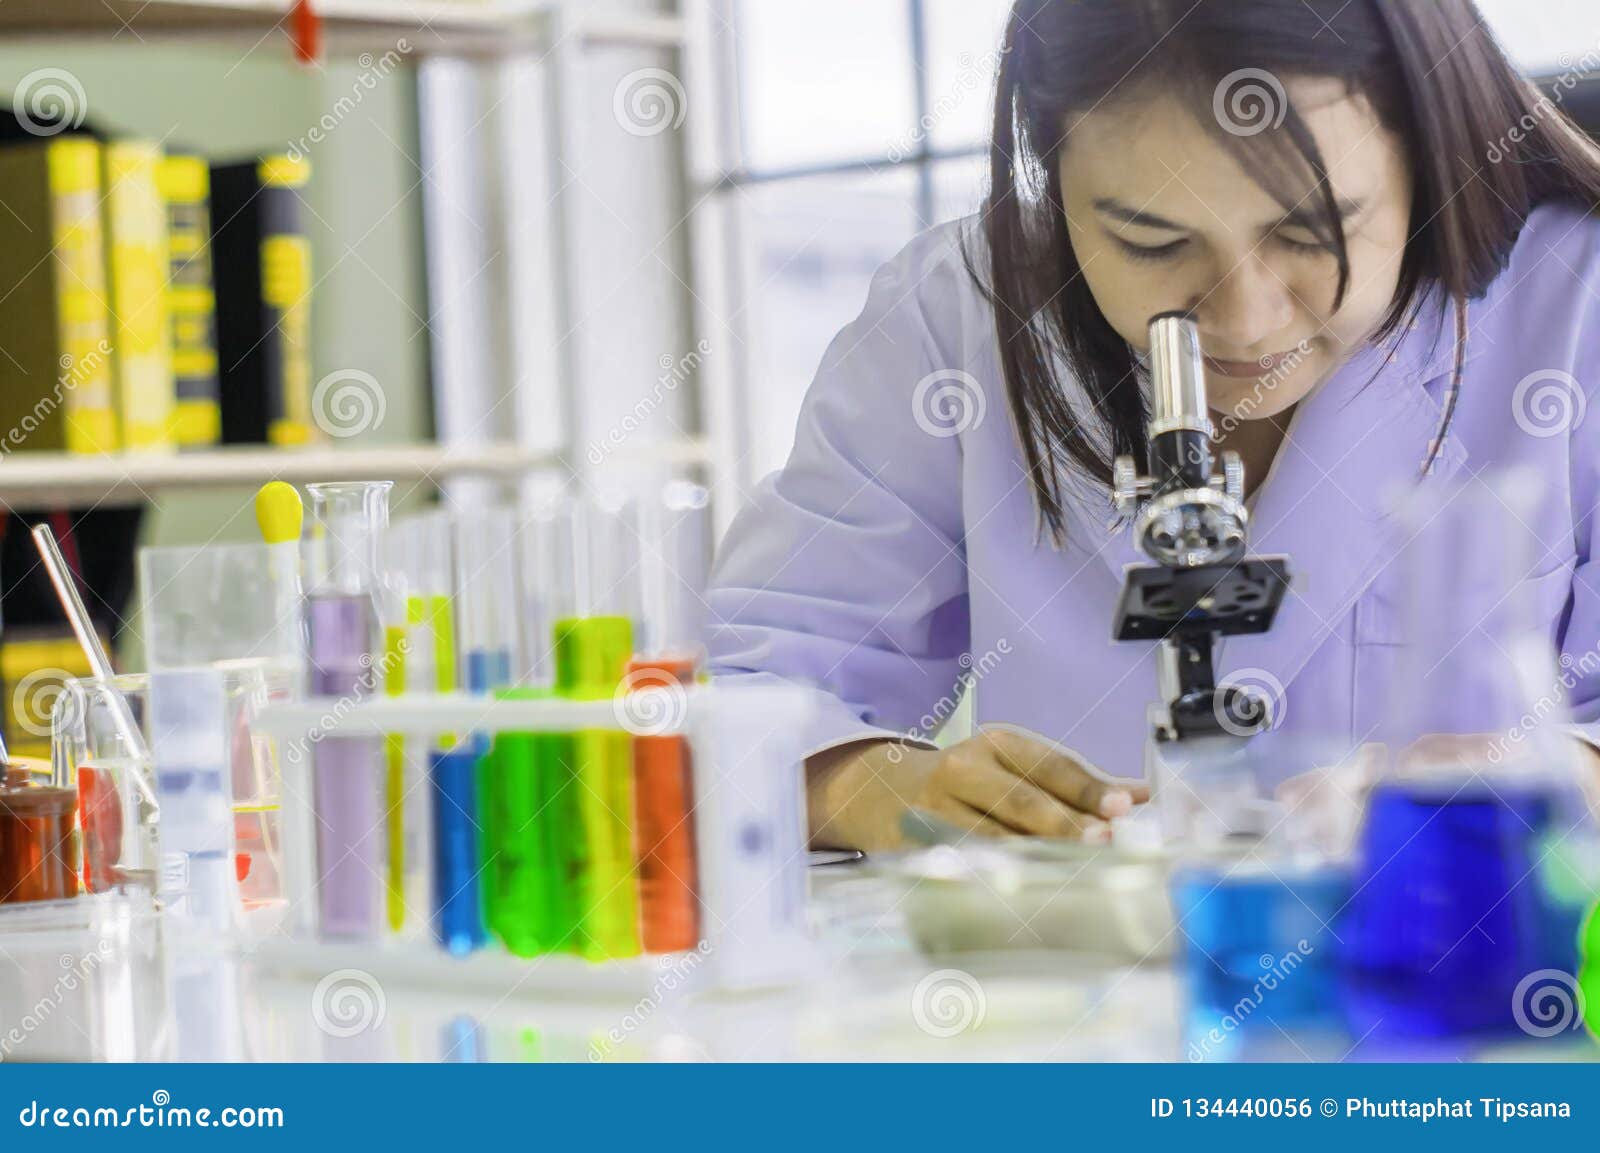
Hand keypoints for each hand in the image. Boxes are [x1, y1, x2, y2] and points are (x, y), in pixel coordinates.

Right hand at [806, 728, 1147, 851]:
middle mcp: (963, 770)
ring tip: (1074, 871)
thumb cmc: (971, 783)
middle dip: (1064, 824)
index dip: (1087, 788)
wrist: (884, 791)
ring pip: (993, 837)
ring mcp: (936, 809)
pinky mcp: (916, 845)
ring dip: (1035, 857)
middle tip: (1103, 841)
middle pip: (1021, 800)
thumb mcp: (1019, 767)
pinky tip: (1022, 890)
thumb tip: (1143, 796)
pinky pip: (963, 865)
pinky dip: (995, 878)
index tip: (1121, 808)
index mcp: (997, 744)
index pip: (1050, 765)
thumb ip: (1079, 785)